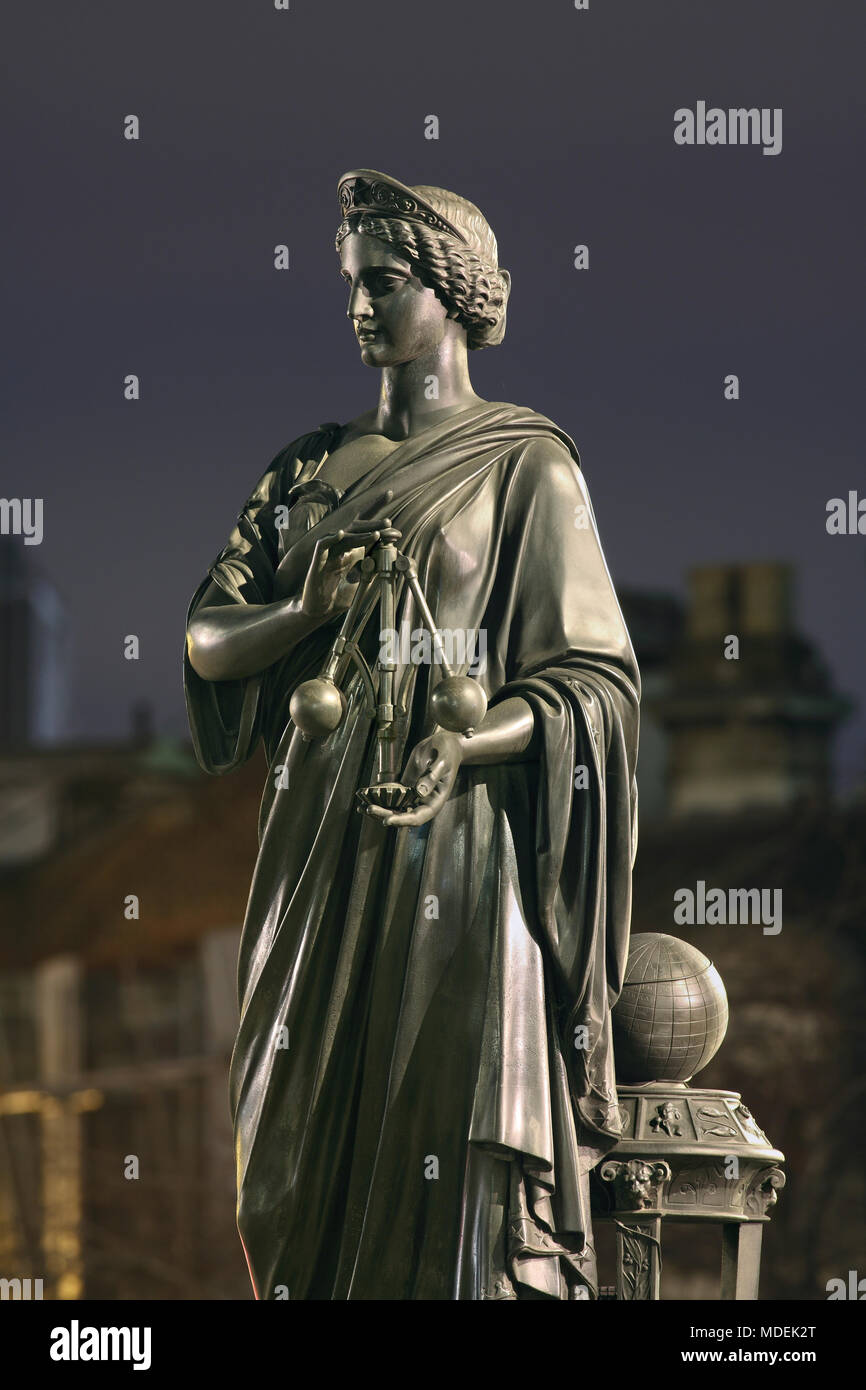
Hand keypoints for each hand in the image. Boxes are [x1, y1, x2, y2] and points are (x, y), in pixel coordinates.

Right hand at [299, 496, 398, 621]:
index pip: (365, 536)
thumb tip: (390, 557)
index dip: (379, 531)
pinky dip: (331, 539)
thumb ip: (374, 570)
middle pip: (354, 530)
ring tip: (376, 533)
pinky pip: (322, 546)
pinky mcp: (317, 562)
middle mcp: (340, 550)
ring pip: (342, 537)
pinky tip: (341, 534)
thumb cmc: (340, 596)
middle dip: (372, 525)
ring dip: (359, 534)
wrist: (321, 611)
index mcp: (351, 553)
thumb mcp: (363, 582)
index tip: (397, 533)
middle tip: (388, 523)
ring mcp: (329, 555)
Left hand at [364, 728, 464, 826]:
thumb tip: (419, 792)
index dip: (402, 821)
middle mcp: (423, 802)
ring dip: (380, 810)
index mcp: (435, 801)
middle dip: (385, 814)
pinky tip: (365, 798)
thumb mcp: (441, 762)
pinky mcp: (405, 787)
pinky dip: (379, 799)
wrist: (444, 743)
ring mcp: (413, 796)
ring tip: (362, 807)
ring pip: (395, 809)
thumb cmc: (447, 751)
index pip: (418, 817)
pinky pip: (392, 797)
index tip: (387, 819)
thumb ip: (431, 777)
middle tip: (369, 808)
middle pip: (403, 816)